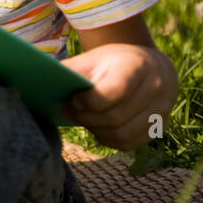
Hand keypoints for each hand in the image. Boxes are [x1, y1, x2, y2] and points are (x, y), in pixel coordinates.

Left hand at [62, 43, 177, 150]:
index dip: (87, 101)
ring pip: (122, 134)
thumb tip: (40, 81)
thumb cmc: (112, 63)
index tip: (73, 99)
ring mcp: (162, 110)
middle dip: (85, 118)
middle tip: (68, 111)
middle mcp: (156, 88)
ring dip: (95, 130)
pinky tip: (97, 127)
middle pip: (115, 117)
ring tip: (82, 118)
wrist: (150, 67)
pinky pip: (129, 143)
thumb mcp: (91, 59)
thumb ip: (70, 71)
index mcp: (136, 66)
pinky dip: (108, 139)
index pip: (114, 92)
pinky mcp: (161, 127)